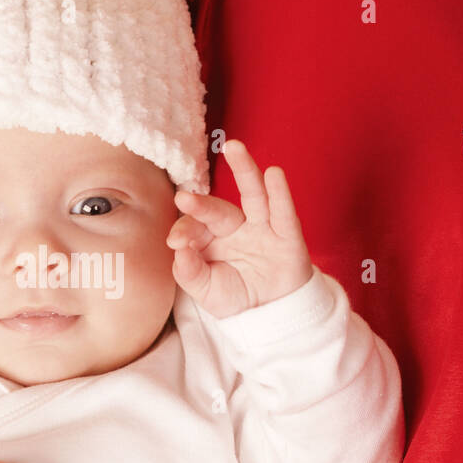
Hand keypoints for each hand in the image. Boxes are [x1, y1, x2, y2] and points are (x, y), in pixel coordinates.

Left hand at [167, 139, 312, 318]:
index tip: (175, 242)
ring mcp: (262, 228)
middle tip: (184, 198)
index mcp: (211, 238)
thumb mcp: (206, 290)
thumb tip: (177, 249)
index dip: (184, 232)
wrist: (272, 314)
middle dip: (201, 205)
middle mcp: (235, 227)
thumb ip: (189, 271)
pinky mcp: (287, 235)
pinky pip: (283, 212)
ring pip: (253, 195)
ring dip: (244, 170)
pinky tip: (274, 174)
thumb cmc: (236, 297)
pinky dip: (280, 193)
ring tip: (233, 147)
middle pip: (218, 210)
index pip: (194, 228)